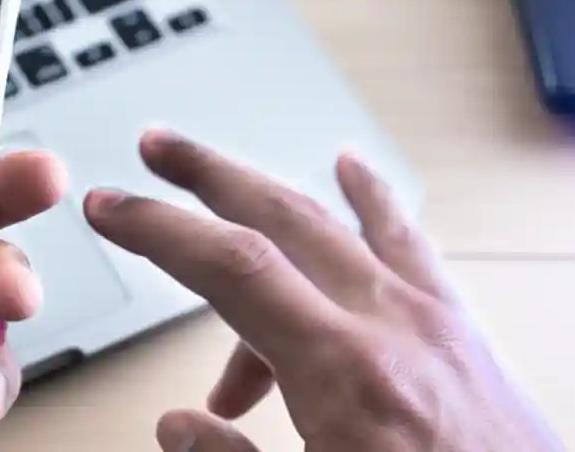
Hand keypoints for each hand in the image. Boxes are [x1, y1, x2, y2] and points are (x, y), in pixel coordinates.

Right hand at [86, 130, 562, 451]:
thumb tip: (183, 425)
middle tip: (158, 149)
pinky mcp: (461, 331)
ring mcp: (434, 322)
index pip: (232, 270)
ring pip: (340, 222)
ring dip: (273, 192)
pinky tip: (352, 171)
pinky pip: (408, 242)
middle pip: (284, 216)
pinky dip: (370, 202)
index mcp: (348, 378)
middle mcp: (394, 329)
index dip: (161, 229)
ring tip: (222, 191)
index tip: (114, 206)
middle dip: (210, 176)